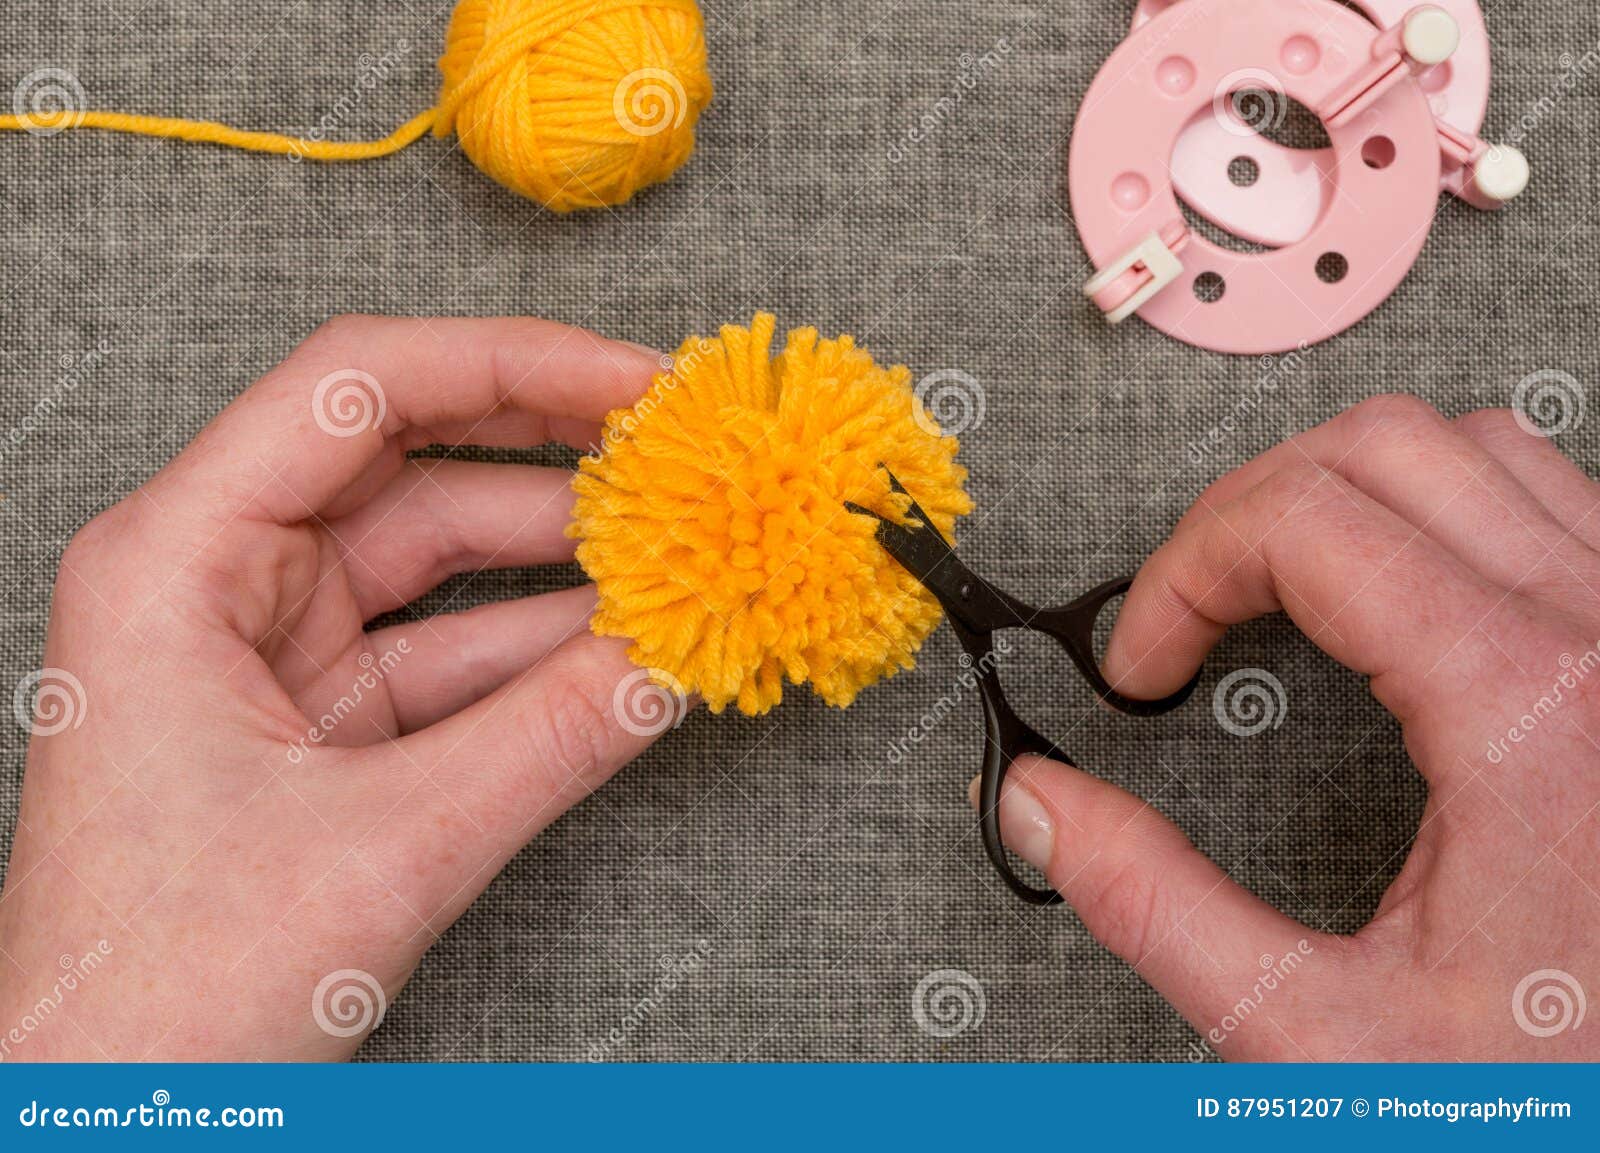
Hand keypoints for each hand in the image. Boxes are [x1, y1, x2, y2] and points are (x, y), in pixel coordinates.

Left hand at [0, 316, 666, 1060]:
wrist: (107, 1117)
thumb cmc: (163, 994)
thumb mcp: (386, 848)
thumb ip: (553, 739)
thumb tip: (684, 654)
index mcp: (176, 561)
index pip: (359, 389)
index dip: (514, 365)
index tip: (639, 383)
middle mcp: (218, 580)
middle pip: (410, 459)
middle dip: (555, 455)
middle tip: (682, 452)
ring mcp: (272, 649)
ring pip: (442, 559)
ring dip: (565, 560)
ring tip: (681, 552)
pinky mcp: (319, 719)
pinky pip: (451, 650)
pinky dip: (542, 648)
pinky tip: (630, 642)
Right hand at [978, 395, 1598, 1059]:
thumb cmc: (1562, 1088)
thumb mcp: (1330, 1031)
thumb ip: (1157, 909)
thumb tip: (1040, 809)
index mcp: (1525, 708)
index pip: (1303, 520)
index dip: (1181, 573)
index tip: (1143, 663)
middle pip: (1380, 445)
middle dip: (1245, 512)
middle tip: (1189, 610)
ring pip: (1474, 446)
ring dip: (1347, 495)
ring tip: (1278, 588)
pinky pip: (1546, 498)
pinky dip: (1441, 513)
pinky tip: (1396, 599)